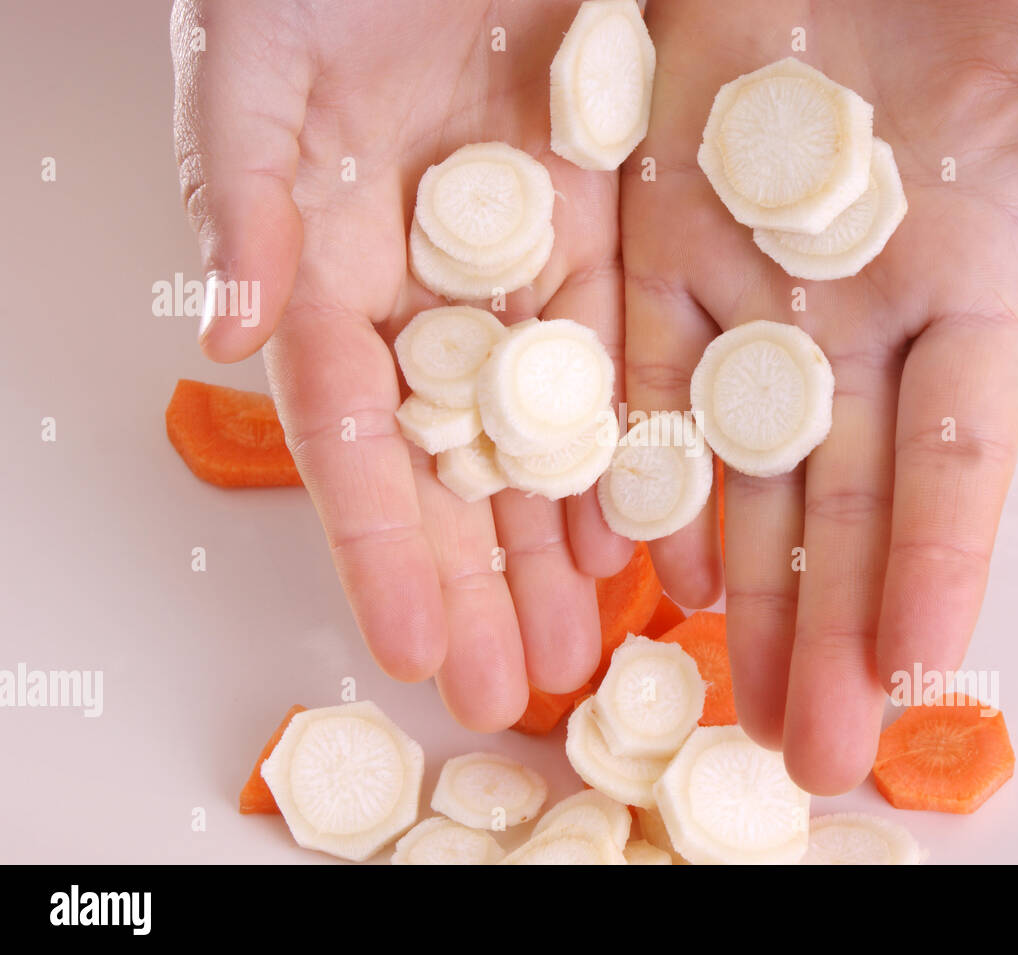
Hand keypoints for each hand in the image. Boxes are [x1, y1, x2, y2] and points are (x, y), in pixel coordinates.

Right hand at [170, 0, 632, 728]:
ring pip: (541, 432)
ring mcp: (516, 272)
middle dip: (477, 582)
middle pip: (450, 464)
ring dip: (560, 544)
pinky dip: (631, 440)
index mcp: (327, 275)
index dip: (376, 547)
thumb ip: (238, 194)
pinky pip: (621, 354)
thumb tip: (223, 327)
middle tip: (509, 686)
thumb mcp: (252, 70)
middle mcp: (423, 299)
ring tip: (586, 643)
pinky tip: (645, 527)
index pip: (350, 439)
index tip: (407, 647)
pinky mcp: (597, 231)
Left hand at [623, 0, 1017, 792]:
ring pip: (742, 467)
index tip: (924, 669)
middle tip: (812, 751)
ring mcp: (751, 291)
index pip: (957, 454)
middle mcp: (856, 318)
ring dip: (736, 584)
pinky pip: (647, 379)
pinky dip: (645, 466)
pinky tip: (643, 562)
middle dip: (830, 627)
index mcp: (965, 280)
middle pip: (842, 501)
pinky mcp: (659, 246)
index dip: (943, 560)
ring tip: (726, 694)